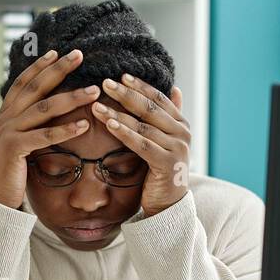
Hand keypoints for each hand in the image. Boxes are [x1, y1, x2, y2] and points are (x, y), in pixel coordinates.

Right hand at [0, 49, 100, 209]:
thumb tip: (48, 114)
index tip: (57, 52)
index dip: (39, 66)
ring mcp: (8, 132)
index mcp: (6, 114)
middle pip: (36, 87)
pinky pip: (44, 136)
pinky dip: (65, 129)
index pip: (24, 82)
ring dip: (71, 97)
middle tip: (79, 54)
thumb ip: (29, 126)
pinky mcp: (14, 149)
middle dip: (58, 69)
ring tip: (94, 91)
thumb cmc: (10, 172)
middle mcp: (5, 118)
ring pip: (44, 108)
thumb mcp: (18, 143)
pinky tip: (83, 125)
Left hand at [93, 74, 190, 215]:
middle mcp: (182, 133)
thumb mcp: (167, 141)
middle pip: (150, 108)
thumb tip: (175, 88)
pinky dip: (124, 133)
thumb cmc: (161, 171)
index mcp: (181, 124)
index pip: (159, 98)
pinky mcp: (166, 163)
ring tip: (98, 104)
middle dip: (126, 94)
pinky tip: (109, 124)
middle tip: (105, 83)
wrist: (168, 205)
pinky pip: (141, 144)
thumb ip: (169, 117)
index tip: (120, 75)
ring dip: (118, 113)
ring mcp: (176, 148)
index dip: (139, 86)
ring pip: (143, 126)